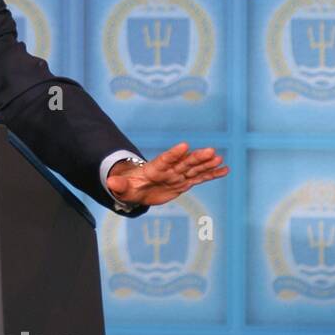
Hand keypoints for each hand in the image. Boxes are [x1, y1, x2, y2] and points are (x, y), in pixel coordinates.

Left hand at [106, 143, 227, 207]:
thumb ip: (118, 184)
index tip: (184, 145)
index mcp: (154, 169)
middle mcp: (169, 170)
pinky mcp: (184, 182)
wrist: (137, 189)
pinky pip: (200, 178)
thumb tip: (109, 182)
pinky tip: (225, 170)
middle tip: (211, 151)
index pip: (165, 160)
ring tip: (220, 159)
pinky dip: (212, 174)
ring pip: (194, 169)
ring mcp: (178, 175)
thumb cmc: (129, 187)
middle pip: (184, 162)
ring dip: (207, 164)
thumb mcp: (122, 188)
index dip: (174, 153)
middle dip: (197, 157)